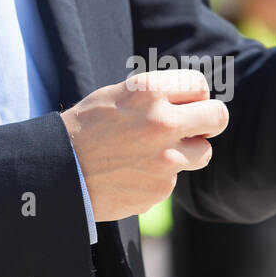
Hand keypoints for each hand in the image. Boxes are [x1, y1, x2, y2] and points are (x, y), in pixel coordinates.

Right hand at [60, 69, 228, 222]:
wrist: (57, 171)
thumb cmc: (87, 127)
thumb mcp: (119, 94)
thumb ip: (158, 94)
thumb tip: (198, 99)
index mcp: (150, 90)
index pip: (201, 87)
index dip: (194, 97)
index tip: (185, 104)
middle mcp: (162, 122)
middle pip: (218, 117)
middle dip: (209, 122)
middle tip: (195, 127)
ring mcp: (165, 159)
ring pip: (203, 153)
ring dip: (187, 152)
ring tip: (155, 153)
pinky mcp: (161, 189)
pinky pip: (174, 179)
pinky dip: (159, 177)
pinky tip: (132, 174)